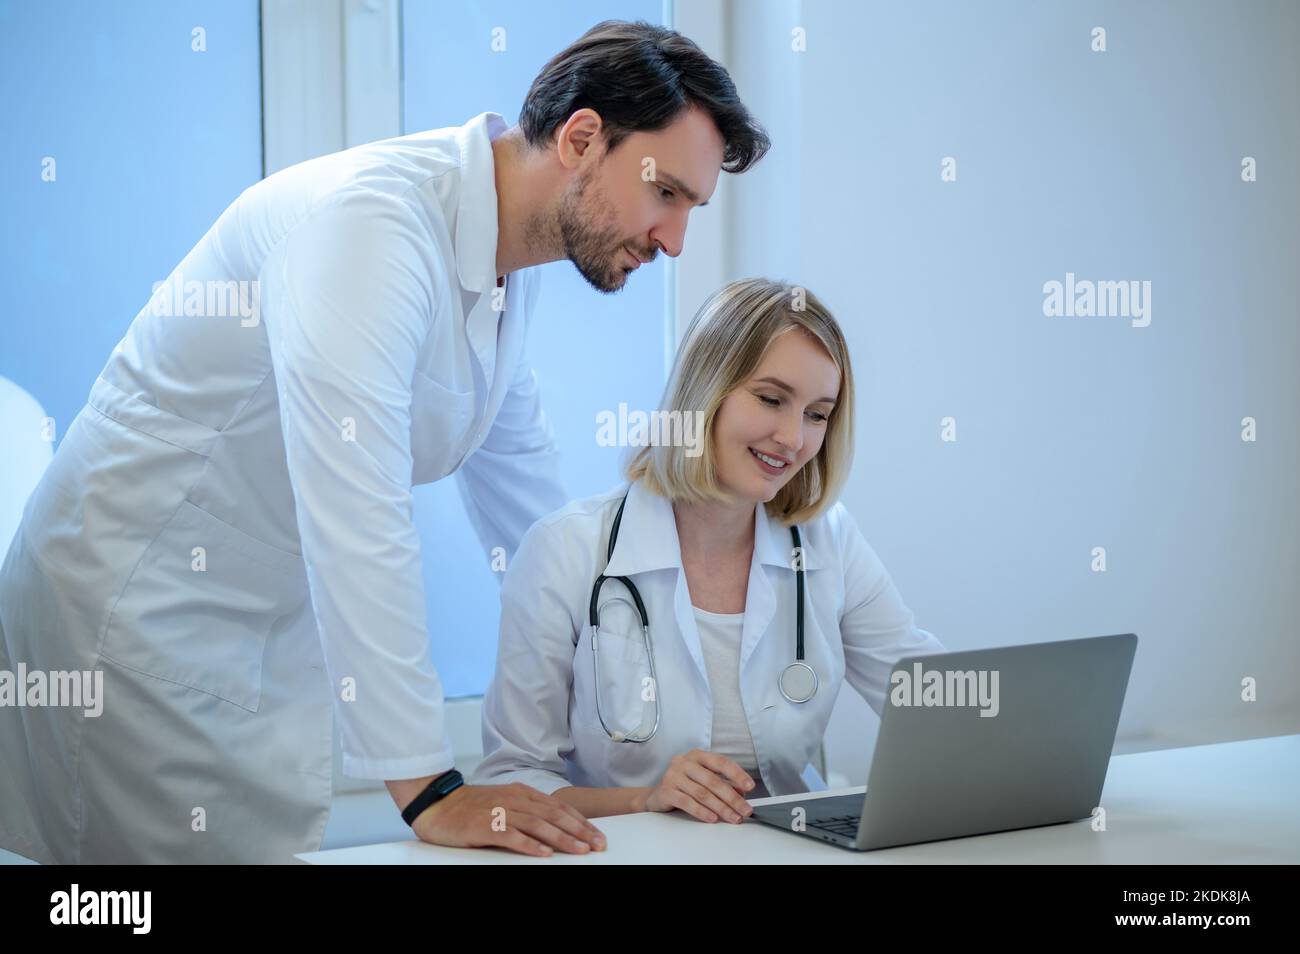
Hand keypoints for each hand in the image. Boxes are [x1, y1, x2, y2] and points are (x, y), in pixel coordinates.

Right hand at [409, 782, 606, 856]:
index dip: (580, 821)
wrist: (438, 804)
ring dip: (562, 838)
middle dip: (579, 831)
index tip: (597, 835)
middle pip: (554, 815)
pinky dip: (530, 845)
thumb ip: (529, 811)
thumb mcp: (505, 802)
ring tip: (579, 850)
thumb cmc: (472, 807)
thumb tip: (557, 828)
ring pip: (538, 825)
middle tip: (597, 845)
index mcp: (522, 793)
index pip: (559, 807)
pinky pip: (512, 836)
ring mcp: (500, 812)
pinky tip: (544, 854)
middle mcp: (515, 800)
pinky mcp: (485, 826)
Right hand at [643, 750, 755, 823]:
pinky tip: (713, 819)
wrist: (656, 795)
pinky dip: (702, 812)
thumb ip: (721, 783)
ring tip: (733, 818)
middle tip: (745, 810)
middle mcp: (684, 762)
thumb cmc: (684, 786)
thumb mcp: (703, 780)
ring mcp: (673, 775)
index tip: (750, 787)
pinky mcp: (665, 791)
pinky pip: (687, 802)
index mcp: (697, 755)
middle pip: (713, 781)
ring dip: (721, 808)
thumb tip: (741, 793)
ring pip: (702, 793)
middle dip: (732, 798)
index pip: (721, 762)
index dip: (737, 774)